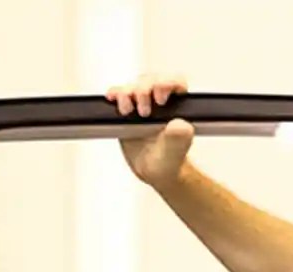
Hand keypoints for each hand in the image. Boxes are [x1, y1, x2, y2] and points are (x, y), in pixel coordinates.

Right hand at [105, 73, 194, 188]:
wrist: (154, 169)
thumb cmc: (169, 160)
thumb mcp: (176, 152)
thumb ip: (180, 138)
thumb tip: (180, 124)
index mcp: (178, 106)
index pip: (176, 82)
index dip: (167, 85)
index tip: (160, 100)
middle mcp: (160, 101)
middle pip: (151, 80)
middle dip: (144, 90)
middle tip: (144, 112)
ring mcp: (143, 103)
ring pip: (134, 85)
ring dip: (128, 93)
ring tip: (128, 111)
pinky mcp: (127, 107)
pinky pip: (118, 92)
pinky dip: (114, 93)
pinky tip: (112, 100)